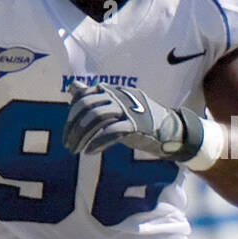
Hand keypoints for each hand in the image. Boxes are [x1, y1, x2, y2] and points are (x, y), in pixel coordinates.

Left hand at [62, 82, 204, 161]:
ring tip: (76, 150)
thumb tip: (72, 87)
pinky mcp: (137, 125)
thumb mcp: (115, 106)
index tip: (67, 134)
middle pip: (88, 108)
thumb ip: (94, 98)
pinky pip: (112, 131)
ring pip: (97, 119)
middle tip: (68, 145)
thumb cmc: (139, 119)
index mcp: (113, 90)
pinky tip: (90, 152)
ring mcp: (130, 109)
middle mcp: (120, 96)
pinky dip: (98, 142)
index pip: (84, 98)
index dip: (72, 116)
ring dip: (83, 136)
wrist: (171, 130)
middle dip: (74, 127)